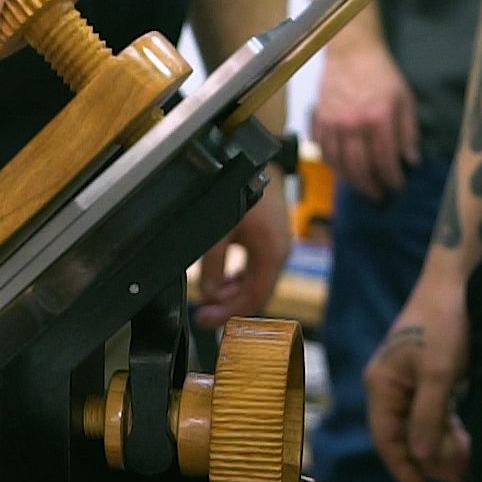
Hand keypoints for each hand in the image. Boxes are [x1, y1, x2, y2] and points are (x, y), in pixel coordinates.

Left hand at [193, 184, 291, 328]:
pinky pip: (254, 268)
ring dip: (232, 293)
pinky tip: (223, 282)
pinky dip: (238, 278)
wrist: (254, 160)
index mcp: (272, 254)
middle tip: (203, 315)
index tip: (208, 321)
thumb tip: (209, 292)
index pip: (254, 298)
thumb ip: (214, 264)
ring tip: (209, 300)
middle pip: (255, 293)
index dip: (230, 314)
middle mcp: (278, 253)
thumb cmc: (242, 188)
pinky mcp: (269, 239)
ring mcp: (275, 246)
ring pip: (254, 281)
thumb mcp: (221, 229)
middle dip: (229, 306)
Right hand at [312, 40, 419, 200]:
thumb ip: (408, 131)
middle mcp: (353, 125)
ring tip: (359, 187)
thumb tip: (411, 160)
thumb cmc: (382, 74)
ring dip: (349, 180)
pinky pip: (321, 148)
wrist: (351, 51)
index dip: (391, 178)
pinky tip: (340, 168)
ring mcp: (332, 123)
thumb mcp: (405, 99)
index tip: (397, 187)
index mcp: (378, 119)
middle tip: (377, 196)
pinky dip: (330, 162)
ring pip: (337, 162)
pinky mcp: (318, 118)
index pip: (385, 159)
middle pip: (358, 167)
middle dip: (369, 186)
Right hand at [363, 271, 471, 481]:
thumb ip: (427, 415)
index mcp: (382, 384)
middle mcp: (389, 385)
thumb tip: (420, 455)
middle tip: (462, 478)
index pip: (386, 438)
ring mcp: (407, 380)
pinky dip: (447, 429)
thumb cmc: (445, 323)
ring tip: (469, 463)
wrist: (457, 282)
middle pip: (404, 435)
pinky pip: (432, 413)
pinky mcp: (426, 376)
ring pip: (420, 426)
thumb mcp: (439, 372)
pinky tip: (466, 441)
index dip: (403, 468)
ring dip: (442, 446)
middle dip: (430, 459)